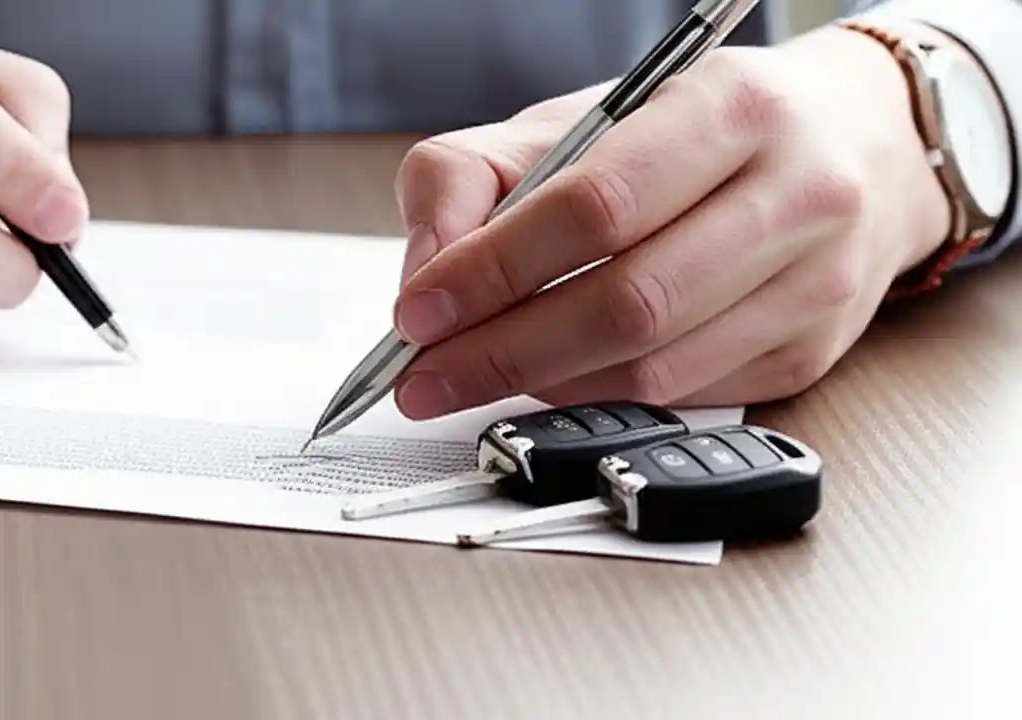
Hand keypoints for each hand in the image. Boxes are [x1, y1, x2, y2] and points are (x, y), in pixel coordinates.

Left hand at [392, 27, 950, 418]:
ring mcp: (816, 285)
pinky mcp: (810, 352)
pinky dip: (598, 397)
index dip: (493, 270)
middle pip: (628, 304)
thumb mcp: (577, 118)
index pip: (594, 207)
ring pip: (655, 369)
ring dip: (543, 385)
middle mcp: (795, 196)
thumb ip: (474, 175)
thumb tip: (426, 274)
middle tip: (425, 377)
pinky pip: (681, 397)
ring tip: (474, 376)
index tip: (418, 312)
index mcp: (730, 110)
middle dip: (503, 352)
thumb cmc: (693, 131)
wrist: (851, 144)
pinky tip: (554, 377)